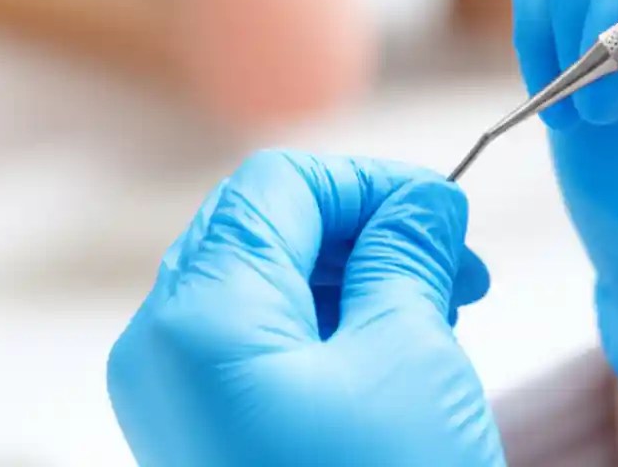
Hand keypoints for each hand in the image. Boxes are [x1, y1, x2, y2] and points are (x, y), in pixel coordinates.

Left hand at [107, 150, 502, 465]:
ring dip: (355, 276)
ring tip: (440, 308)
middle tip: (455, 260)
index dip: (370, 182)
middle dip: (366, 228)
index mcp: (200, 317)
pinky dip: (328, 327)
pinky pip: (258, 345)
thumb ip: (407, 254)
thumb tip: (422, 199)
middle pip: (264, 229)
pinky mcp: (200, 435)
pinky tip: (395, 349)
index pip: (278, 186)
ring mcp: (173, 399)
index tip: (442, 207)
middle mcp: (163, 350)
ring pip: (264, 284)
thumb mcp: (410, 360)